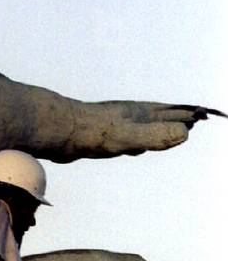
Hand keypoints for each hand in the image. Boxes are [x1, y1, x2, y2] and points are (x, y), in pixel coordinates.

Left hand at [77, 100, 224, 157]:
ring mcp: (114, 125)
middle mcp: (128, 116)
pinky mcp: (101, 137)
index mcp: (138, 114)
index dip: (187, 114)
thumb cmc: (90, 132)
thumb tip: (186, 131)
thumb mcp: (128, 136)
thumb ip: (155, 135)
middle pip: (159, 116)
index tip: (205, 113)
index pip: (169, 112)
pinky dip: (140, 141)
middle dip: (177, 117)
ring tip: (171, 129)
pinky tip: (135, 148)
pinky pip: (128, 138)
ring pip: (143, 126)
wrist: (55, 130)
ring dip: (160, 128)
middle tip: (195, 117)